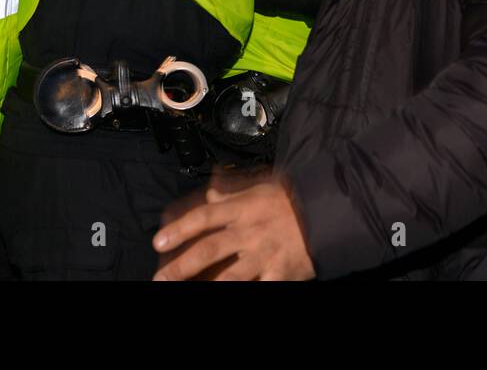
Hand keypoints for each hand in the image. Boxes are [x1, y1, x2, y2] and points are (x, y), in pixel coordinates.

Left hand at [153, 172, 315, 280]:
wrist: (327, 213)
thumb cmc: (291, 200)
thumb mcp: (260, 188)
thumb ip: (232, 193)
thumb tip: (210, 192)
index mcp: (243, 209)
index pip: (204, 218)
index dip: (180, 230)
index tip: (159, 242)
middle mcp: (250, 232)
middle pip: (209, 250)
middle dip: (180, 267)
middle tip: (160, 279)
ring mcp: (264, 255)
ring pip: (229, 277)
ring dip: (206, 289)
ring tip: (184, 295)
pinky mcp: (279, 274)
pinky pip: (258, 289)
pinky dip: (244, 295)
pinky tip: (230, 299)